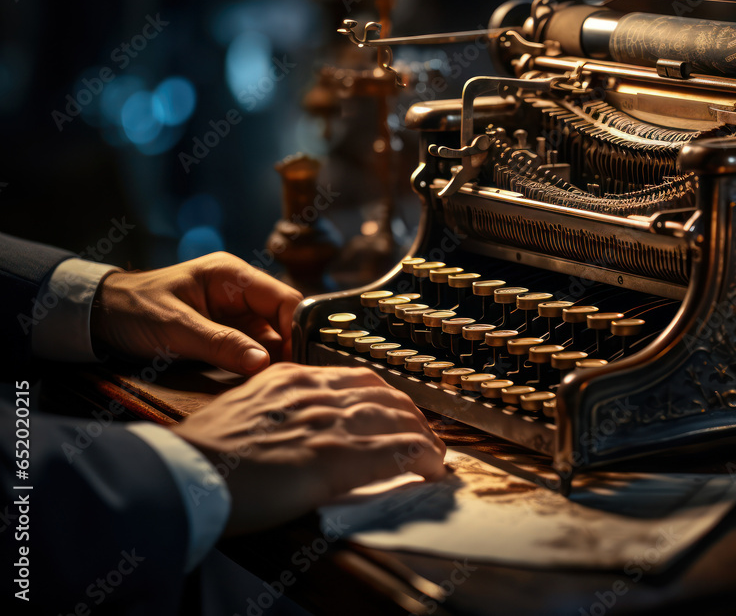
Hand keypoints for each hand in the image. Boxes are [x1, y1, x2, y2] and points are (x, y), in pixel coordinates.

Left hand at [91, 252, 302, 374]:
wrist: (98, 317)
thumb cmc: (133, 310)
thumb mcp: (175, 328)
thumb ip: (220, 344)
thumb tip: (263, 363)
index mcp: (233, 276)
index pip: (285, 298)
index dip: (298, 327)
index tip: (302, 359)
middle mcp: (241, 292)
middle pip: (283, 320)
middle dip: (290, 348)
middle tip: (294, 378)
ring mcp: (235, 314)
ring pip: (271, 338)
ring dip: (275, 360)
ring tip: (280, 384)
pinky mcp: (227, 333)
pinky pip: (253, 349)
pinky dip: (258, 366)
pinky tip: (263, 382)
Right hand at [170, 363, 446, 534]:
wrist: (185, 473)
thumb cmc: (203, 452)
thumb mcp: (245, 413)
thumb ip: (278, 412)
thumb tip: (297, 431)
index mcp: (292, 378)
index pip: (358, 380)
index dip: (386, 398)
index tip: (396, 414)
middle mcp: (316, 391)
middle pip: (385, 395)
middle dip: (412, 416)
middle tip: (424, 437)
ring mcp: (328, 422)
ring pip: (399, 419)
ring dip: (424, 439)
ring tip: (434, 457)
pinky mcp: (336, 456)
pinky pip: (396, 452)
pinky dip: (422, 460)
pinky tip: (431, 470)